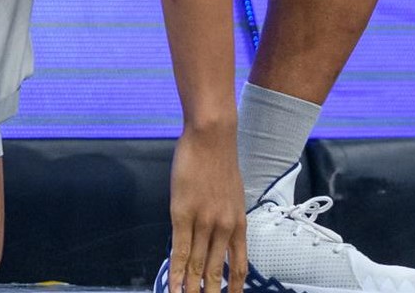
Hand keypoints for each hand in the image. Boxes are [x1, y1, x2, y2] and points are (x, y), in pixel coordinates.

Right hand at [167, 126, 245, 292]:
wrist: (212, 137)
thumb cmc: (219, 162)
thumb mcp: (231, 196)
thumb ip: (226, 219)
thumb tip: (216, 238)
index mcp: (238, 224)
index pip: (240, 266)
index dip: (234, 287)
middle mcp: (224, 228)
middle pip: (217, 272)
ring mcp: (203, 222)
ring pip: (197, 265)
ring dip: (191, 289)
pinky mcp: (182, 214)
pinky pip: (180, 251)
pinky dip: (177, 272)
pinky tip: (174, 287)